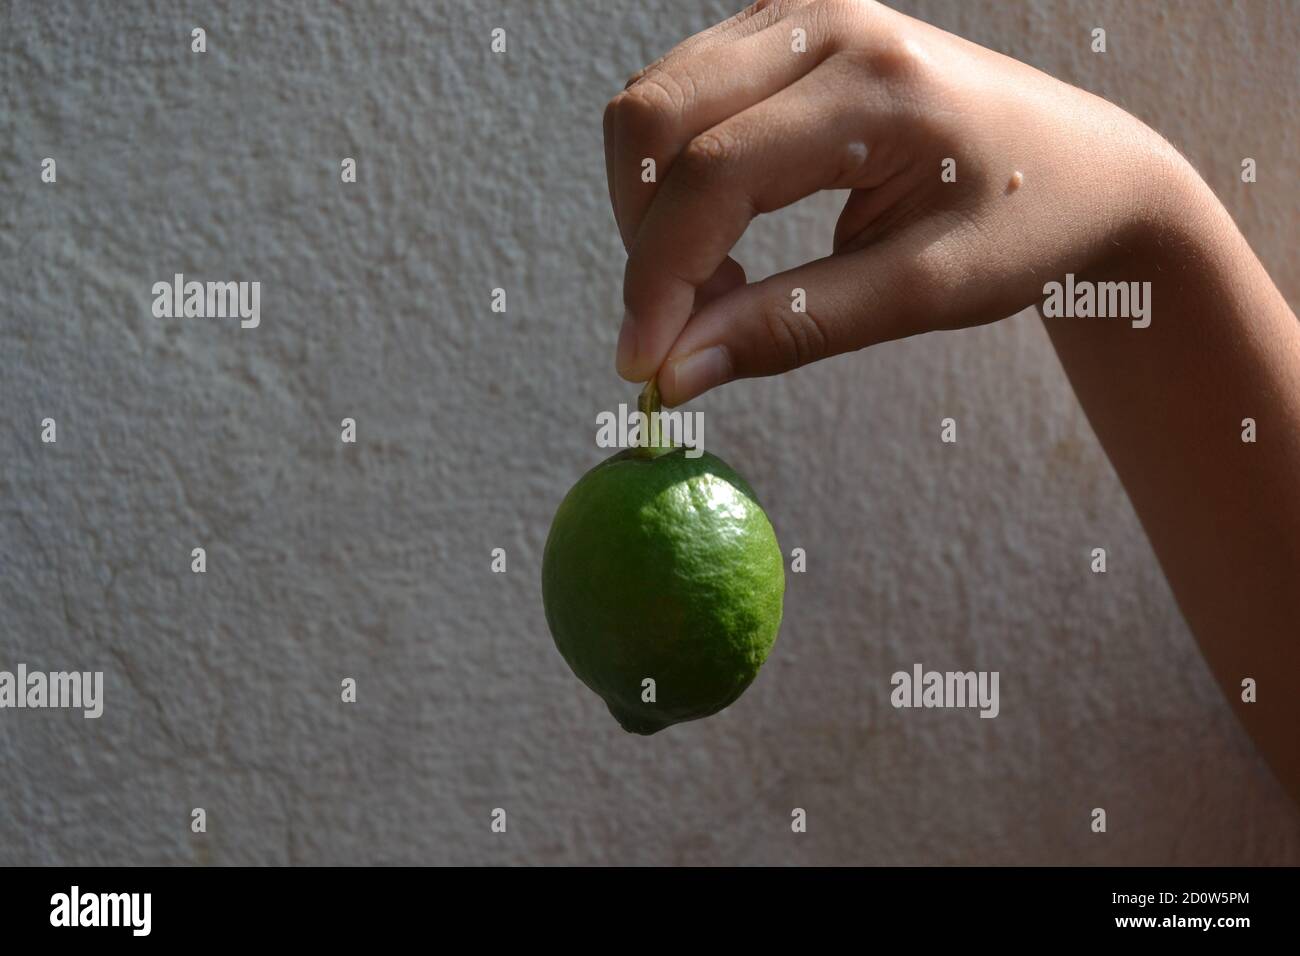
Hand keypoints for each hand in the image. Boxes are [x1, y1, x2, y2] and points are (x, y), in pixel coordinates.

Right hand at [604, 0, 1185, 404]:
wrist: (1084, 164)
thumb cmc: (1023, 226)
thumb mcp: (922, 293)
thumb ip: (792, 327)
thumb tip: (674, 373)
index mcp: (873, 82)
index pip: (715, 174)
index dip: (662, 278)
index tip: (644, 365)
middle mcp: (821, 21)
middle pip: (652, 121)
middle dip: (643, 240)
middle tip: (683, 326)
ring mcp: (794, 13)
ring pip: (650, 107)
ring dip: (652, 211)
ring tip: (722, 285)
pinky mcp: (777, 31)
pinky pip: (679, 101)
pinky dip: (672, 181)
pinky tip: (725, 237)